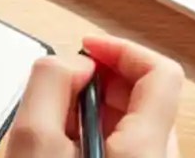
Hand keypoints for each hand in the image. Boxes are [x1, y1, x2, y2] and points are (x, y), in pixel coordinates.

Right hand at [7, 35, 183, 157]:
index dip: (123, 49)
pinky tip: (67, 149)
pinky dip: (98, 132)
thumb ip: (50, 85)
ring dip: (98, 108)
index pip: (161, 71)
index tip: (90, 48)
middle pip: (147, 93)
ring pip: (135, 120)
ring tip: (60, 126)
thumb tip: (72, 63)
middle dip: (104, 79)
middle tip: (65, 88)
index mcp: (144, 150)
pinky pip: (128, 143)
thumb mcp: (33, 144)